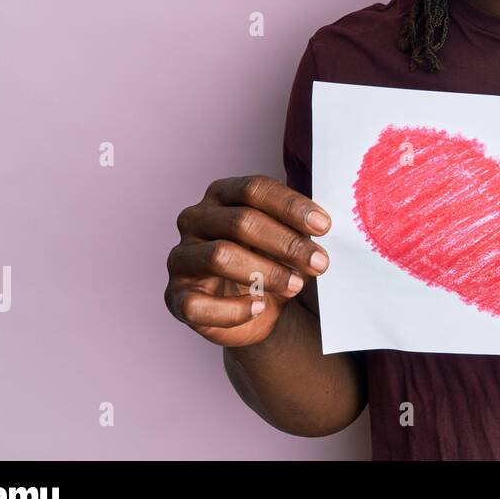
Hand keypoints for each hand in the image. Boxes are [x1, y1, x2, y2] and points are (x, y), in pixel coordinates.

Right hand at [165, 175, 331, 347]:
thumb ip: (299, 228)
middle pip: (240, 221)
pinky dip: (234, 309)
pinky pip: (198, 304)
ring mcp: (181, 257)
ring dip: (266, 273)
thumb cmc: (271, 261)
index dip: (290, 206)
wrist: (257, 309)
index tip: (324, 226)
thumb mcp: (287, 239)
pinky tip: (259, 308)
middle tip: (319, 262)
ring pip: (219, 256)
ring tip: (296, 285)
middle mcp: (195, 220)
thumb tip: (323, 225)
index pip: (254, 189)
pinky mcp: (176, 296)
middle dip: (286, 243)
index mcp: (222, 194)